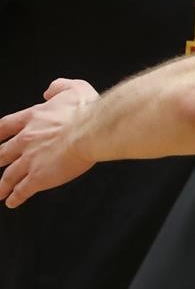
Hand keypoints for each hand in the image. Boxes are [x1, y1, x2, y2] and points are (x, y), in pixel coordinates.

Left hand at [0, 79, 99, 207]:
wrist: (92, 131)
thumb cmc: (86, 111)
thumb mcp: (75, 88)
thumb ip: (59, 87)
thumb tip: (49, 92)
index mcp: (32, 119)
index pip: (5, 127)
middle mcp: (25, 140)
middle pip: (1, 154)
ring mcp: (30, 160)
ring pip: (8, 175)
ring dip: (2, 185)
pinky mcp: (39, 177)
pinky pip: (23, 190)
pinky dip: (16, 197)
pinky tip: (12, 202)